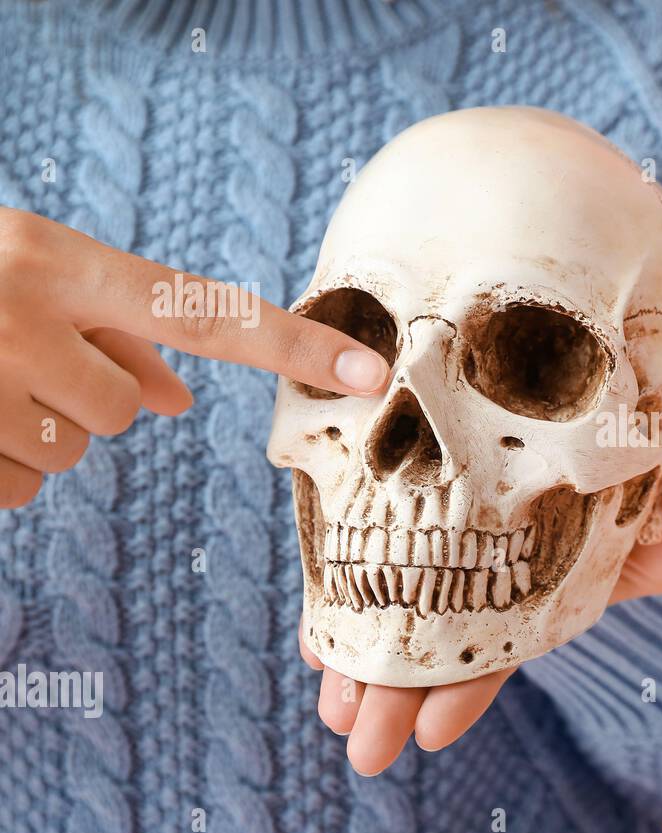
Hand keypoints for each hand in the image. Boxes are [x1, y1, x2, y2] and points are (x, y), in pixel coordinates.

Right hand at [0, 207, 391, 506]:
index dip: (295, 347)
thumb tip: (178, 402)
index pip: (205, 314)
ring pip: (71, 450)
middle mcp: (27, 315)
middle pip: (124, 408)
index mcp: (60, 261)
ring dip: (32, 428)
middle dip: (83, 395)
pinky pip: (17, 487)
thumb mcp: (31, 275)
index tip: (372, 371)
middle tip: (16, 358)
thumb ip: (112, 329)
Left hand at [305, 460, 661, 774]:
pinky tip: (316, 630)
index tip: (434, 732)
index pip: (498, 654)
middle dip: (394, 697)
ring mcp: (438, 535)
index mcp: (536, 601)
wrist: (597, 419)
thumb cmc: (639, 487)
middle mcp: (480, 578)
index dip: (468, 691)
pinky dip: (337, 590)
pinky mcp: (403, 489)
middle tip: (360, 743)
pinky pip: (361, 541)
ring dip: (355, 658)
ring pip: (387, 603)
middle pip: (430, 644)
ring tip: (331, 703)